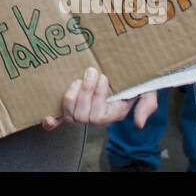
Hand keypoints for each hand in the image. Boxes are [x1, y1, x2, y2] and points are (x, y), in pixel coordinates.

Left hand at [41, 67, 157, 129]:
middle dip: (86, 92)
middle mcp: (96, 116)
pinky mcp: (71, 106)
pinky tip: (47, 117)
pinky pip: (60, 120)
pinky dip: (53, 122)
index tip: (104, 77)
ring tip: (78, 80)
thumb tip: (139, 124)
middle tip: (91, 72)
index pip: (101, 115)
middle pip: (84, 115)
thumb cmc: (136, 82)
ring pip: (71, 115)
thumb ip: (147, 106)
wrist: (125, 72)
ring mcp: (82, 112)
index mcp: (113, 113)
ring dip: (72, 96)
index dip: (99, 97)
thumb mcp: (147, 92)